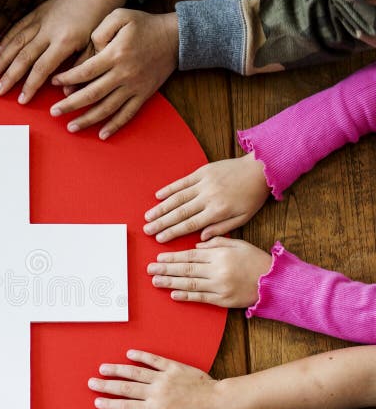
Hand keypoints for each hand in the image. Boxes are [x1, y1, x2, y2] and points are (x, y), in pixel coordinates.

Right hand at [0, 0, 127, 103]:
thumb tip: (67, 94)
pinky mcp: (38, 10)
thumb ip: (81, 70)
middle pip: (23, 57)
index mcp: (64, 41)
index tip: (21, 100)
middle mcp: (48, 30)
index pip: (41, 68)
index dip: (29, 85)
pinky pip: (18, 25)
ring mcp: (41, 19)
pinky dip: (6, 38)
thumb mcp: (96, 47)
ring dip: (2, 59)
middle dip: (9, 76)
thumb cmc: (101, 19)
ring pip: (16, 41)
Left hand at [49, 9, 177, 138]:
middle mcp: (123, 74)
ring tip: (71, 127)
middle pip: (92, 94)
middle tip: (54, 112)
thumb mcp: (121, 16)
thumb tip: (90, 50)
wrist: (175, 38)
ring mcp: (134, 87)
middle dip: (70, 105)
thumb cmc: (144, 25)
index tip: (54, 83)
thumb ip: (100, 30)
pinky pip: (127, 114)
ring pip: (107, 108)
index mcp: (115, 54)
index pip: (85, 72)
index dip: (67, 79)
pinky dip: (114, 126)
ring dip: (87, 120)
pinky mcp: (143, 95)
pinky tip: (102, 134)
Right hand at [87, 350, 225, 408]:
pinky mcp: (173, 367)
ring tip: (103, 368)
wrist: (218, 402)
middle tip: (91, 383)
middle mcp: (155, 392)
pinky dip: (141, 356)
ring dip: (117, 369)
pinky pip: (153, 359)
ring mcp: (163, 377)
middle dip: (106, 385)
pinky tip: (129, 354)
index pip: (125, 406)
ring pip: (135, 371)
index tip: (97, 402)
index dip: (109, 404)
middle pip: (125, 387)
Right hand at [143, 154, 270, 242]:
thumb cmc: (252, 196)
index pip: (190, 225)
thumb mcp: (243, 218)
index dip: (173, 232)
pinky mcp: (202, 172)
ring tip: (147, 216)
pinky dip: (169, 189)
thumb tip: (202, 237)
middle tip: (147, 230)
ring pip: (177, 197)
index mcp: (217, 211)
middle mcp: (207, 197)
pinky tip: (157, 196)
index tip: (159, 239)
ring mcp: (203, 183)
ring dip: (160, 207)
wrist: (261, 169)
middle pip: (179, 213)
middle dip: (161, 222)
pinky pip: (182, 181)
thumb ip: (222, 229)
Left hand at [148, 237, 272, 306]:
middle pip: (186, 269)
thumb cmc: (255, 260)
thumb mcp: (238, 244)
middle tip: (150, 269)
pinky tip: (173, 294)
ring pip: (190, 283)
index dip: (173, 256)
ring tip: (156, 281)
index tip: (158, 257)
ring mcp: (220, 287)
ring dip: (170, 282)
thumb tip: (195, 245)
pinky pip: (201, 298)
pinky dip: (186, 296)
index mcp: (220, 254)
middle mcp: (218, 270)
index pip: (191, 255)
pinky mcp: (223, 300)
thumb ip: (216, 242)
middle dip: (166, 269)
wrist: (275, 282)